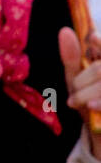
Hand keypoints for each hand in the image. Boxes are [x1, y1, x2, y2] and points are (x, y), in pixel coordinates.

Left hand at [59, 27, 100, 157]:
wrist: (100, 131)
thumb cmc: (88, 99)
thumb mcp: (76, 79)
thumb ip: (72, 58)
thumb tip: (65, 31)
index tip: (92, 37)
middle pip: (100, 70)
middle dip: (82, 82)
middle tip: (71, 97)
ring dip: (86, 95)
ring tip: (76, 104)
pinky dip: (100, 103)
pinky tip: (91, 106)